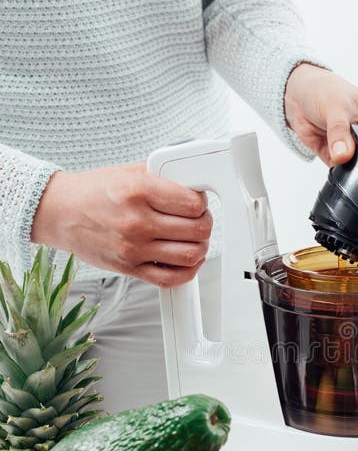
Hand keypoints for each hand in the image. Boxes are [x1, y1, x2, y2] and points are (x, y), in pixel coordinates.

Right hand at [31, 164, 211, 286]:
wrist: (59, 212)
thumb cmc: (92, 191)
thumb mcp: (129, 172)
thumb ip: (162, 178)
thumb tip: (193, 186)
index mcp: (139, 191)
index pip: (193, 203)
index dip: (202, 203)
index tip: (198, 202)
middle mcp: (137, 221)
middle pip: (197, 230)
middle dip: (205, 224)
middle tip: (199, 220)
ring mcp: (134, 248)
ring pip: (190, 255)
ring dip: (200, 248)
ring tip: (194, 239)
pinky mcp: (129, 268)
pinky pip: (171, 278)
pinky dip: (187, 271)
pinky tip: (187, 260)